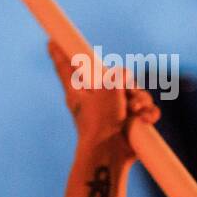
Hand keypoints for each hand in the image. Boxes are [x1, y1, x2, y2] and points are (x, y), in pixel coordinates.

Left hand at [46, 40, 159, 163]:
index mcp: (79, 90)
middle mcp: (95, 99)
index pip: (67, 67)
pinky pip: (145, 110)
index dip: (60, 54)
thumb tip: (121, 75)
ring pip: (135, 93)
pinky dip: (147, 113)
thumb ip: (114, 75)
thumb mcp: (106, 89)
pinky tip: (144, 120)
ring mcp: (113, 111)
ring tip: (134, 110)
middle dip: (127, 83)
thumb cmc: (100, 121)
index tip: (50, 42)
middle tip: (126, 92)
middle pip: (116, 77)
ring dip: (140, 100)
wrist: (108, 153)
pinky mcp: (129, 123)